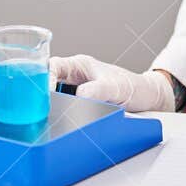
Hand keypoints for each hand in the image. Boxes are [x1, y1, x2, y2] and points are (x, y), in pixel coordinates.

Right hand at [49, 55, 176, 112]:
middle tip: (39, 108)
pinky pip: (62, 107)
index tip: (43, 94)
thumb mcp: (116, 88)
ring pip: (53, 96)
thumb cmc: (133, 87)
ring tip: (46, 116)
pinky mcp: (79, 103)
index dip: (44, 78)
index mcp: (80, 65)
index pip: (53, 66)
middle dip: (40, 94)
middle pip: (47, 80)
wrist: (147, 99)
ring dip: (48, 105)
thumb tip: (79, 95)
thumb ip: (99, 90)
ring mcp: (75, 90)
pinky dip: (58, 113)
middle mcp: (75, 75)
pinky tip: (58, 121)